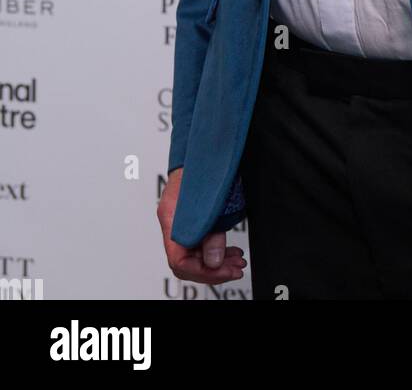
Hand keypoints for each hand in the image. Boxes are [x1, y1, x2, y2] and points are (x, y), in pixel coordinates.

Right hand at [157, 167, 246, 284]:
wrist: (201, 143)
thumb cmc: (205, 162)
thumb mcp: (213, 199)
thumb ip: (211, 232)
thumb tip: (212, 261)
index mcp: (171, 217)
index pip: (179, 260)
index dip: (204, 271)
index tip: (226, 270)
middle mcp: (171, 221)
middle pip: (186, 262)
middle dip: (213, 269)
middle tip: (237, 268)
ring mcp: (178, 219)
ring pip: (193, 254)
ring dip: (216, 261)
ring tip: (237, 261)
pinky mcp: (188, 216)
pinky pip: (197, 242)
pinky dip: (215, 249)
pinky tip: (230, 251)